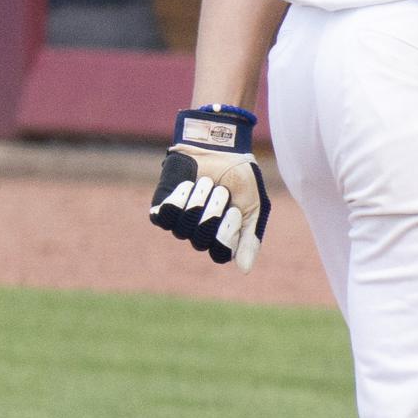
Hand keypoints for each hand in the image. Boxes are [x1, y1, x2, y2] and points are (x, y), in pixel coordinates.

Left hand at [150, 106, 270, 271]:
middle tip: (221, 191)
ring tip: (206, 182)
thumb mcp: (254, 208)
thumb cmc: (240, 178)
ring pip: (182, 228)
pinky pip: (164, 217)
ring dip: (197, 202)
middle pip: (200, 240)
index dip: (226, 233)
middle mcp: (200, 235)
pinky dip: (178, 199)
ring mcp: (180, 223)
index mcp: (224, 239)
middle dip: (212, 212)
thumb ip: (250, 238)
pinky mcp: (162, 208)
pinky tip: (188, 185)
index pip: (220, 253)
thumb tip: (244, 269)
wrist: (220, 147)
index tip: (235, 209)